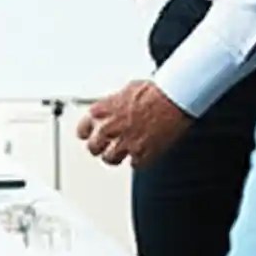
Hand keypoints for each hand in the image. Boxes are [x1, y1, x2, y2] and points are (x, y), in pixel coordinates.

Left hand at [76, 80, 192, 167]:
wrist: (172, 99)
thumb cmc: (153, 91)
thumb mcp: (125, 92)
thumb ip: (113, 105)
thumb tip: (114, 109)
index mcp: (101, 111)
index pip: (83, 129)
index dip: (87, 133)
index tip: (89, 136)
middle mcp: (109, 128)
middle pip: (93, 148)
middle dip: (99, 148)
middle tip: (105, 147)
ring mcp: (124, 142)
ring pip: (109, 159)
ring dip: (115, 157)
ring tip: (121, 154)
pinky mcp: (141, 154)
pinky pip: (134, 164)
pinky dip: (138, 160)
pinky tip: (141, 154)